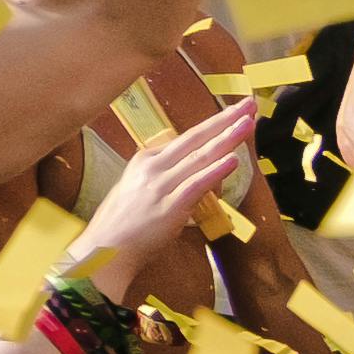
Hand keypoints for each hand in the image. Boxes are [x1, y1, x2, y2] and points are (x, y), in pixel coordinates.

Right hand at [71, 97, 262, 299]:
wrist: (106, 248)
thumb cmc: (122, 222)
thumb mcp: (139, 189)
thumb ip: (166, 178)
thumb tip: (194, 173)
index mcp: (146, 160)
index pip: (187, 139)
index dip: (213, 125)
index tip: (233, 113)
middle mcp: (153, 167)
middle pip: (196, 138)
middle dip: (224, 120)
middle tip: (247, 105)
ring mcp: (161, 185)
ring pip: (200, 157)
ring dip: (227, 139)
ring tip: (248, 124)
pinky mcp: (169, 207)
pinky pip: (197, 184)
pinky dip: (215, 171)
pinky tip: (232, 159)